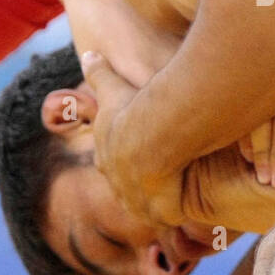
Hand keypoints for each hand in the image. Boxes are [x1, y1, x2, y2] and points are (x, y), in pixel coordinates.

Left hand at [81, 51, 185, 227]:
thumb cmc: (132, 111)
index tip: (136, 154)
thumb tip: (87, 54)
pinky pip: (169, 220)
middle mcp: (118, 184)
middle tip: (155, 181)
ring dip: (157, 204)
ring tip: (173, 199)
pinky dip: (176, 216)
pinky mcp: (161, 212)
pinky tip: (186, 212)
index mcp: (106, 157)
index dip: (122, 158)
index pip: (111, 162)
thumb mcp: (111, 88)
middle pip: (127, 189)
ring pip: (145, 208)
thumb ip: (99, 72)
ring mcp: (138, 201)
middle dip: (137, 186)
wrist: (153, 136)